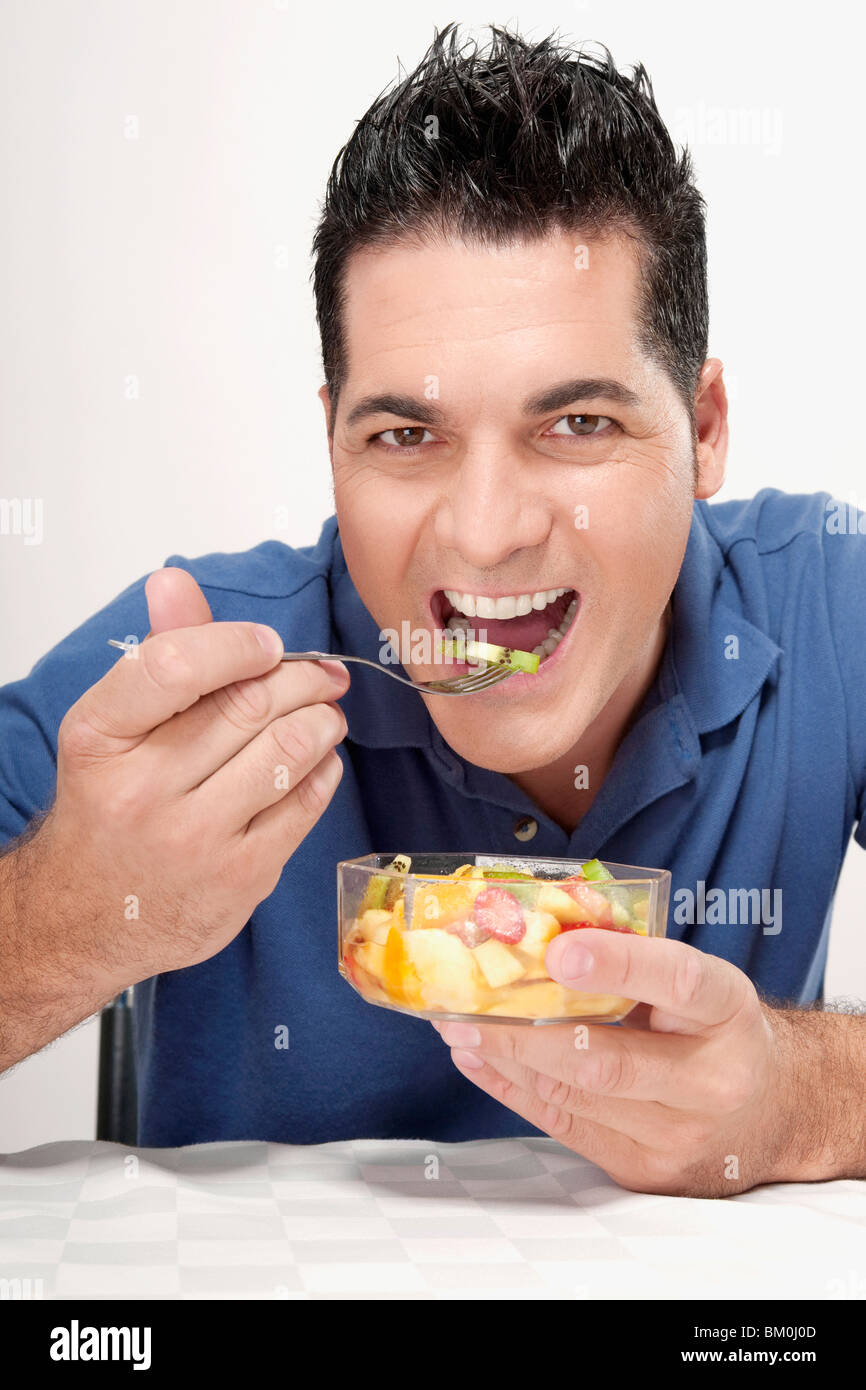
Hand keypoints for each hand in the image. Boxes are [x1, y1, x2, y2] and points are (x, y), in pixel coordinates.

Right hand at [36, 567, 350, 986]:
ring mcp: (193, 841)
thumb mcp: (115, 730)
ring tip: (325, 711)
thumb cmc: (111, 807)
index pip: (174, 666)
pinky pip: (304, 804)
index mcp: (100, 738)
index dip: (236, 643)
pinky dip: (324, 769)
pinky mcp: (239, 878)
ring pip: (287, 752)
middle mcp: (140, 791)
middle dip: (301, 678)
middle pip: (248, 705)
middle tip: (319, 674)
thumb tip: (174, 580)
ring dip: (322, 720)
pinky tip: (317, 760)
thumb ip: (158, 656)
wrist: (91, 916)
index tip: (267, 644)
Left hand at [434, 927, 802, 1195]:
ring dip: (507, 1059)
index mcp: (729, 1011)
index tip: (559, 951)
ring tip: (459, 1026)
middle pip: (609, 1059)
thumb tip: (538, 930)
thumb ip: (636, 960)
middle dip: (528, 1032)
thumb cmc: (718, 1030)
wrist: (776, 1111)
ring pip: (576, 1097)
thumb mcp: (702, 983)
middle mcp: (712, 1080)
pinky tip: (480, 1060)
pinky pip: (565, 1126)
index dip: (618, 964)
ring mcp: (678, 1135)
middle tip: (469, 1004)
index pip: (678, 982)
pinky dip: (513, 1090)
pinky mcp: (644, 1169)